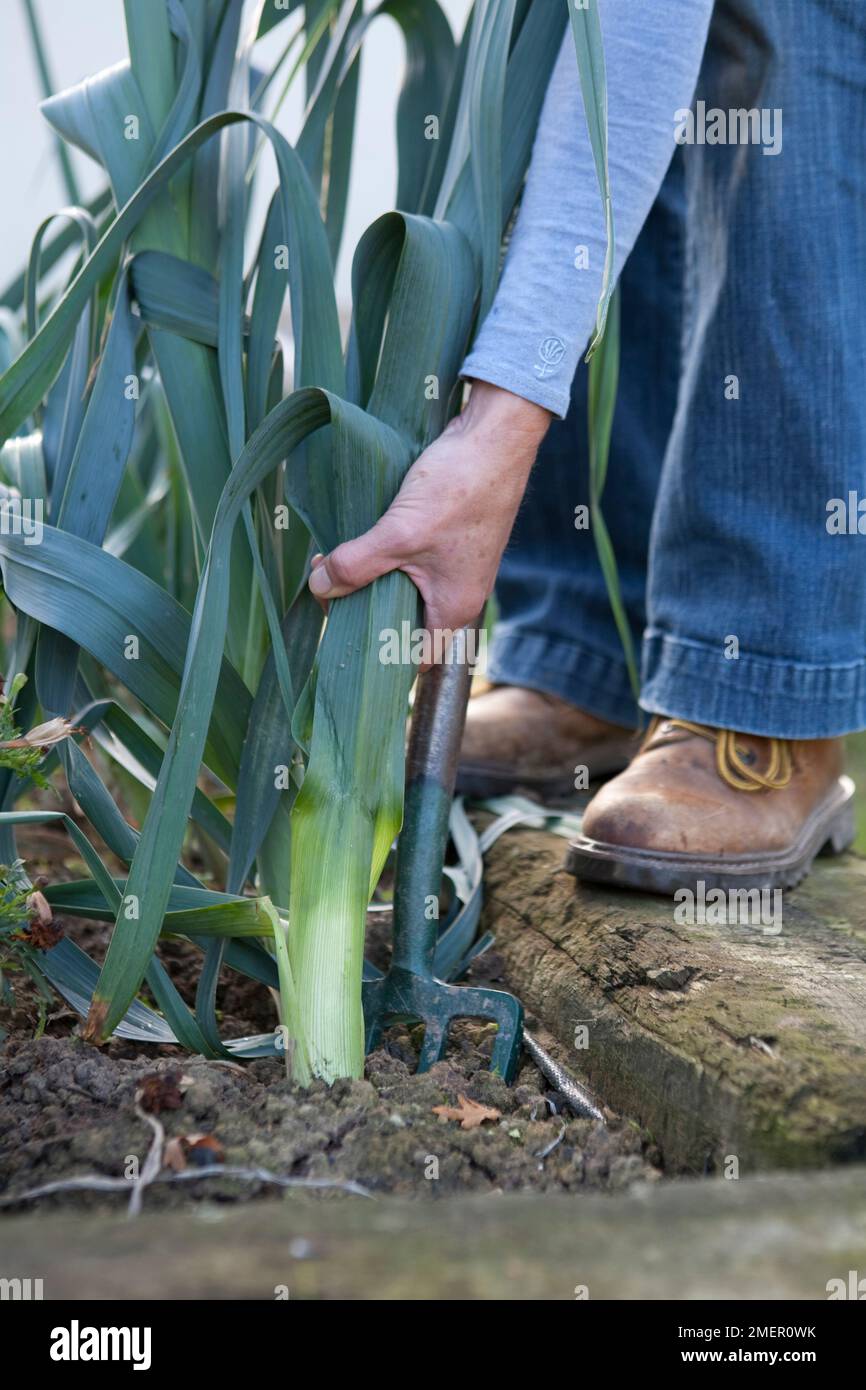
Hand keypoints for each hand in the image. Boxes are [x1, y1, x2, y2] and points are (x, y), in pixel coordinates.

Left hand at [308, 381, 551, 642]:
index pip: (415, 657)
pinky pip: (413, 562)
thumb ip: (355, 566)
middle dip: (364, 610)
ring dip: (372, 579)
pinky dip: (386, 556)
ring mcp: (456, 566)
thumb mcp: (398, 533)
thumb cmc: (459, 488)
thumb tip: (317, 587)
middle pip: (404, 621)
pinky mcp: (451, 539)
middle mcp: (459, 594)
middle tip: (326, 589)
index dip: (379, 656)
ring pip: (405, 588)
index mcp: (454, 609)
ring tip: (335, 561)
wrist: (496, 436)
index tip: (340, 635)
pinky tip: (360, 538)